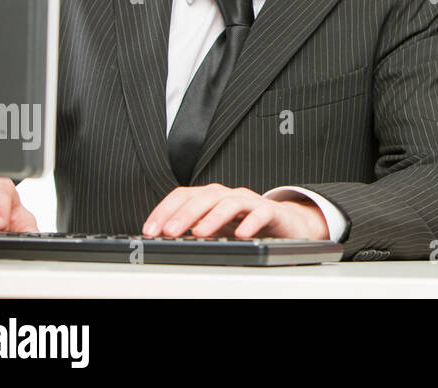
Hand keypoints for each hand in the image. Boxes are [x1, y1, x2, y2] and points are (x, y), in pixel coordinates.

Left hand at [142, 184, 327, 239]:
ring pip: (230, 202)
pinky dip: (251, 222)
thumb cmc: (246, 225)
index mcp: (211, 198)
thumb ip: (193, 230)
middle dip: (184, 214)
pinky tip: (242, 234)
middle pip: (204, 197)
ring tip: (200, 233)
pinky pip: (261, 212)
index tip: (150, 230)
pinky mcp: (272, 211)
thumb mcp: (215, 229)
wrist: (287, 223)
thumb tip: (161, 241)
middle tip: (169, 232)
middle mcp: (228, 196)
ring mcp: (250, 202)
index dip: (164, 210)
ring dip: (213, 217)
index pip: (183, 196)